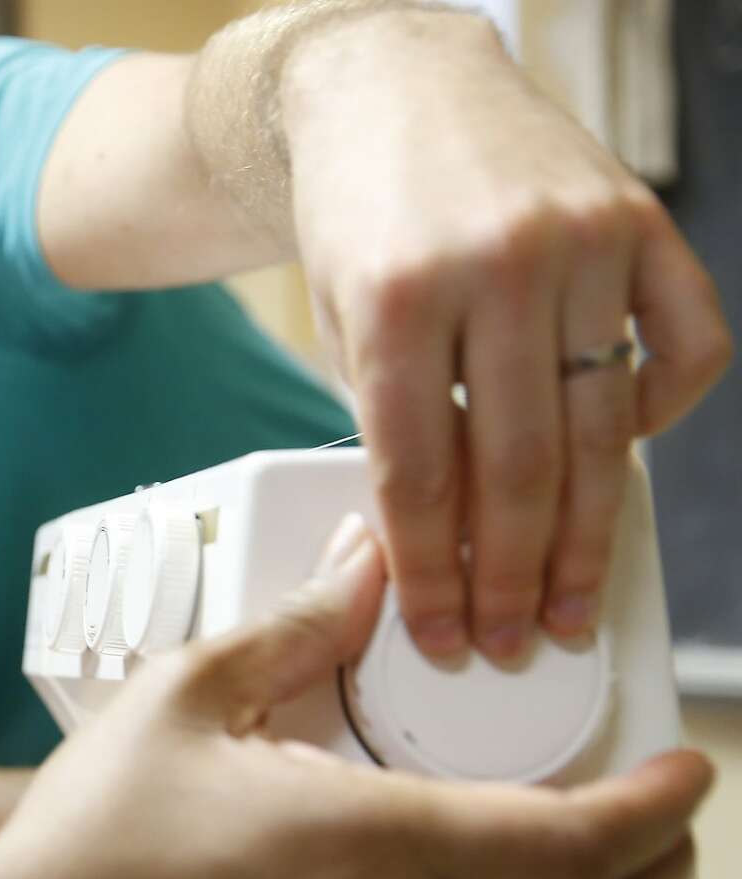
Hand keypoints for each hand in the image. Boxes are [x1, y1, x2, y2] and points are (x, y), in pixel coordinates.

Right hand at [0, 516, 711, 878]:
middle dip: (660, 862)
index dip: (661, 804)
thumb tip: (362, 567)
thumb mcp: (188, 697)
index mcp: (377, 842)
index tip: (684, 768)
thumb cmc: (95, 851)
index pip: (583, 839)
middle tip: (659, 811)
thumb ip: (298, 626)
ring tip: (606, 873)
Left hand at [284, 9, 730, 661]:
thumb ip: (394, 418)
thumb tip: (449, 541)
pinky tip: (624, 457)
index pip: (421, 477)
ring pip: (601, 430)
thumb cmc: (358, 216)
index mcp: (397, 303)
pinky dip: (662, 412)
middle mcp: (496, 270)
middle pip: (518, 469)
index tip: (440, 631)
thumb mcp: (340, 322)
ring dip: (588, 536)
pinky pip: (685, 344)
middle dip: (513, 577)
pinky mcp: (642, 220)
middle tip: (511, 641)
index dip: (433, 573)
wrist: (392, 90)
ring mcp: (581, 242)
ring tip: (572, 605)